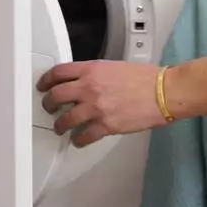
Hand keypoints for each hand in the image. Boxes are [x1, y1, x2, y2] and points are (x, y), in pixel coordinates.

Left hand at [37, 59, 164, 148]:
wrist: (162, 92)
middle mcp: (90, 87)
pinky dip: (78, 140)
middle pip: (56, 96)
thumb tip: (84, 82)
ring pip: (65, 120)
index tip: (44, 86)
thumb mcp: (115, 66)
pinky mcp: (105, 125)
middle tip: (49, 107)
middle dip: (48, 104)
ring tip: (61, 128)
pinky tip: (79, 139)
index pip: (59, 72)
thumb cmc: (146, 78)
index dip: (46, 80)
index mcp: (92, 69)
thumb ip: (96, 73)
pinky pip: (83, 136)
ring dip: (60, 125)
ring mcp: (96, 107)